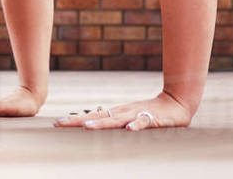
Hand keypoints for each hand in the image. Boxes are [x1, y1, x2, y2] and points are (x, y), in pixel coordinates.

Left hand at [53, 91, 191, 130]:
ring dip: (102, 124)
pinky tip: (129, 130)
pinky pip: (143, 122)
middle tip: (59, 124)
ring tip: (86, 126)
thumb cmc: (150, 112)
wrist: (176, 103)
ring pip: (116, 120)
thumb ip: (113, 122)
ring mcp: (136, 115)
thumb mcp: (128, 118)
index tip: (56, 123)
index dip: (74, 120)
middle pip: (97, 118)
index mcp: (116, 114)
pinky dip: (136, 125)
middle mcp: (122, 113)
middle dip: (77, 121)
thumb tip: (94, 125)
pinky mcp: (152, 119)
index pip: (91, 117)